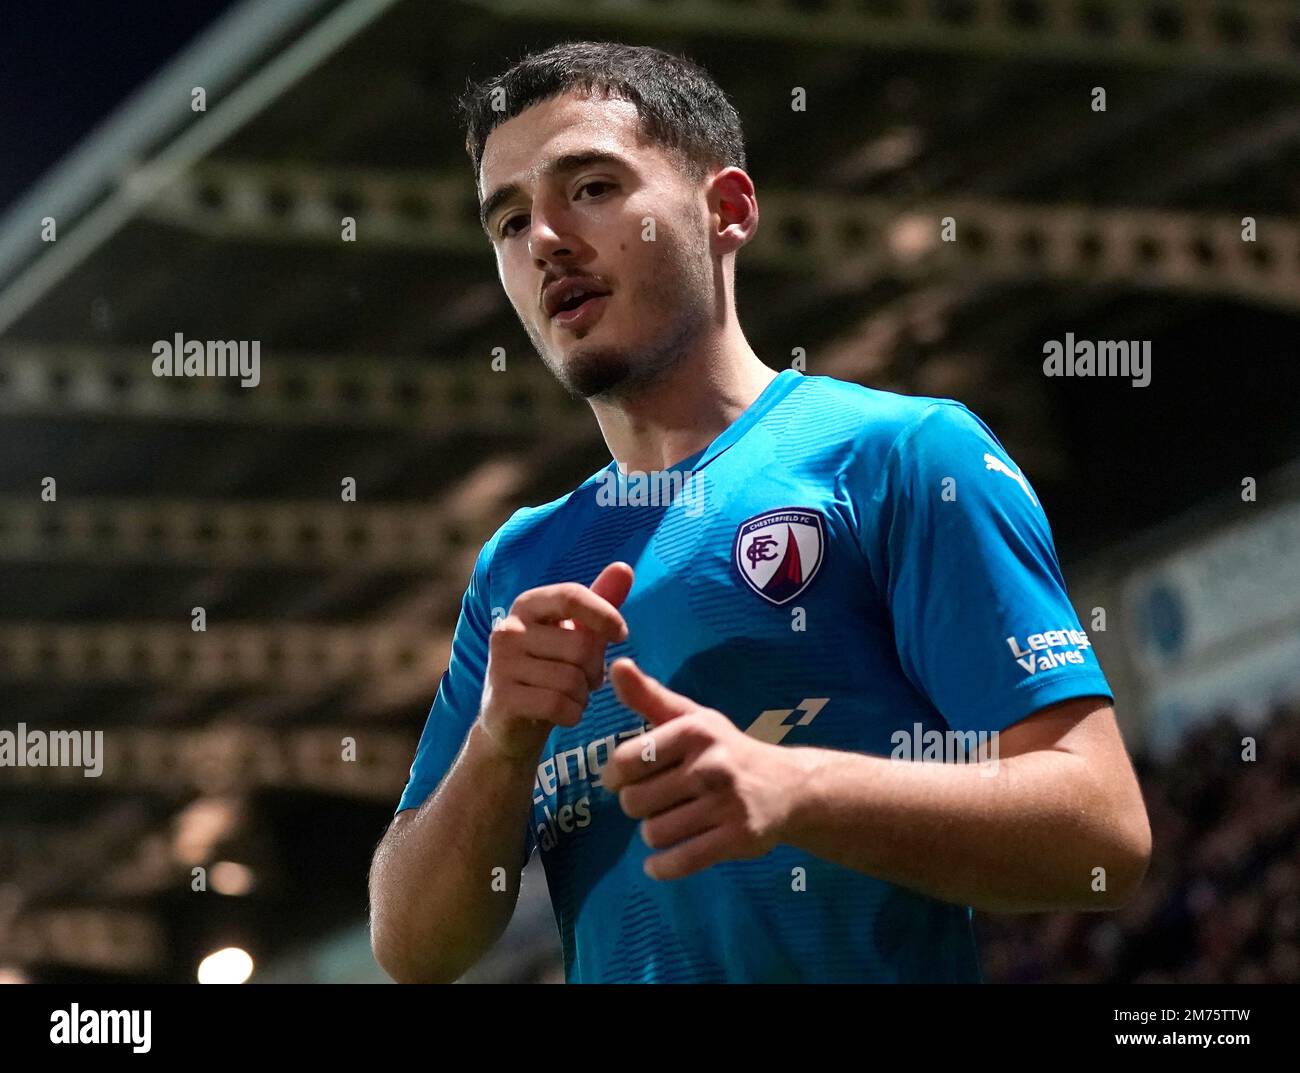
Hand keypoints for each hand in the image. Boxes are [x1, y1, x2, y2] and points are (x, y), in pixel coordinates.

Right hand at [478, 562, 633, 761]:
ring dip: (583, 696)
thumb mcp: (574, 633)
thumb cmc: (549, 670)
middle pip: (580, 646)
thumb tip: (624, 568)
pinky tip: (562, 714)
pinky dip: (572, 714)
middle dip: (595, 669)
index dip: (605, 615)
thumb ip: (599, 602)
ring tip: (569, 696)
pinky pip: (560, 705)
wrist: (511, 723)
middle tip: (586, 680)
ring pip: (572, 680)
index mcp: (527, 605)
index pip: (572, 596)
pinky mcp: (502, 699)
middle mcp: (508, 629)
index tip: (622, 634)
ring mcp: (501, 664)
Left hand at [603, 658, 804, 879]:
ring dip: (654, 833)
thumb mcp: (691, 719)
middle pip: (634, 801)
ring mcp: (726, 803)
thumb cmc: (725, 750)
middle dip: (639, 805)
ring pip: (653, 833)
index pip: (624, 760)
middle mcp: (711, 764)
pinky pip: (680, 862)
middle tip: (660, 800)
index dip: (617, 775)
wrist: (789, 787)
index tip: (627, 778)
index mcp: (694, 731)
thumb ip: (649, 696)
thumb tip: (616, 665)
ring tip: (674, 821)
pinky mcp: (738, 838)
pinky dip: (662, 867)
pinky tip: (660, 862)